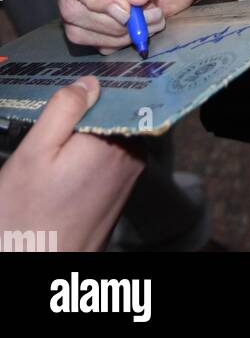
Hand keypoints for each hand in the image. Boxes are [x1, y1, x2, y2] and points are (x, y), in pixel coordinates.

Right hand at [0, 77, 143, 250]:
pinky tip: (70, 153)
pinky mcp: (122, 188)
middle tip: (66, 100)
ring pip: (118, 129)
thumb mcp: (35, 153)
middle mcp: (132, 154)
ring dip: (95, 124)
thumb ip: (64, 110)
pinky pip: (115, 152)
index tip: (85, 73)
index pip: (123, 91)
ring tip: (65, 126)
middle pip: (121, 109)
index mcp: (115, 139)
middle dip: (97, 102)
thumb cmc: (29, 215)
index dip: (104, 78)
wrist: (38, 264)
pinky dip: (96, 145)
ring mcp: (130, 173)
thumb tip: (90, 81)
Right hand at [52, 0, 249, 50]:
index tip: (128, 5)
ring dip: (120, 32)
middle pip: (71, 7)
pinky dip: (122, 40)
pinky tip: (145, 24)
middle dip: (114, 19)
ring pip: (79, 28)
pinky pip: (94, 41)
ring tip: (154, 16)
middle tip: (150, 12)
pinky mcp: (96, 18)